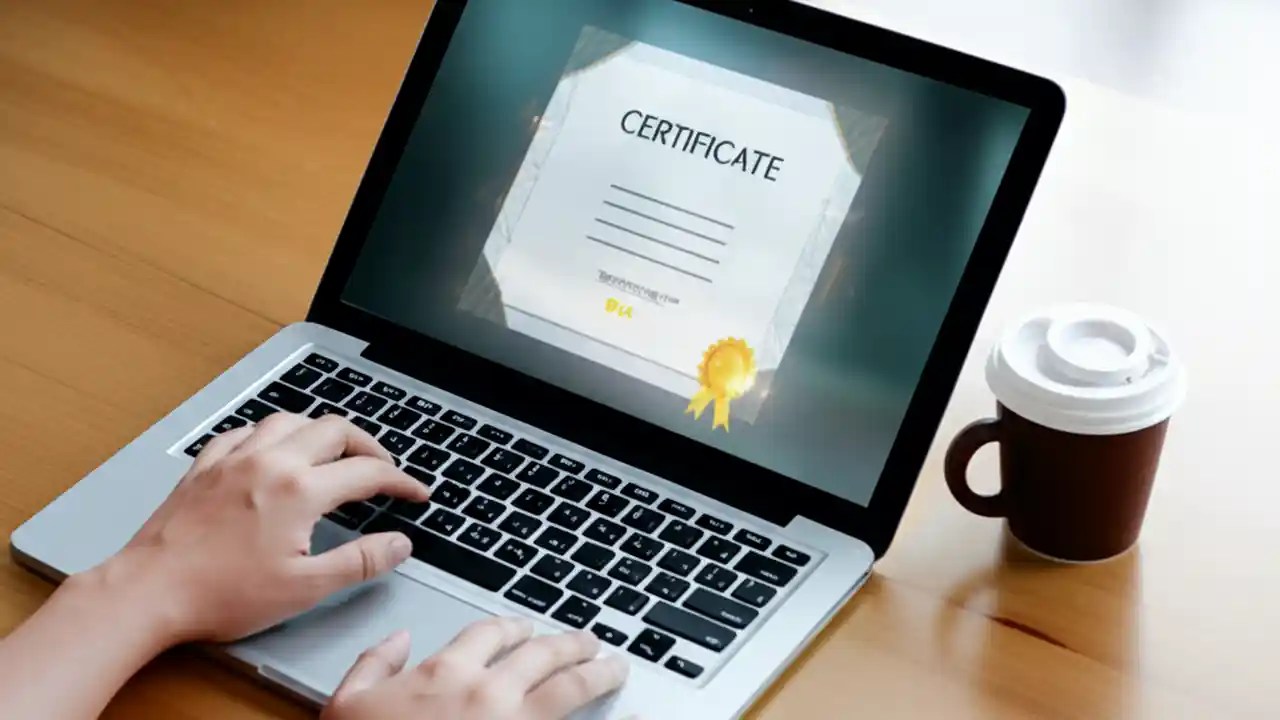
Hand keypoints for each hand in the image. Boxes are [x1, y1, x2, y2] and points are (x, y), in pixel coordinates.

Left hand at [108, 412, 430, 642]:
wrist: (148, 592)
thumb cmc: (219, 594)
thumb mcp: (304, 588)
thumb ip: (359, 562)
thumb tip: (398, 545)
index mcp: (300, 490)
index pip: (368, 472)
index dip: (401, 482)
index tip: (415, 493)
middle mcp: (269, 463)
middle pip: (334, 430)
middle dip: (368, 445)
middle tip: (382, 468)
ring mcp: (233, 460)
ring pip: (289, 420)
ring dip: (319, 431)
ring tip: (333, 451)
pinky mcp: (204, 468)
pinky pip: (243, 432)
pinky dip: (269, 434)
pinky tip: (270, 449)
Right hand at [321, 617, 628, 719]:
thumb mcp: (345, 705)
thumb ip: (372, 664)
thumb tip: (397, 638)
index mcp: (444, 672)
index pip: (487, 632)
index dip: (510, 626)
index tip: (523, 628)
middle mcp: (487, 692)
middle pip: (542, 653)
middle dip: (570, 643)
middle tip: (590, 643)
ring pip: (569, 687)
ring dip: (598, 672)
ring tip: (615, 667)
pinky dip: (603, 719)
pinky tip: (624, 715)